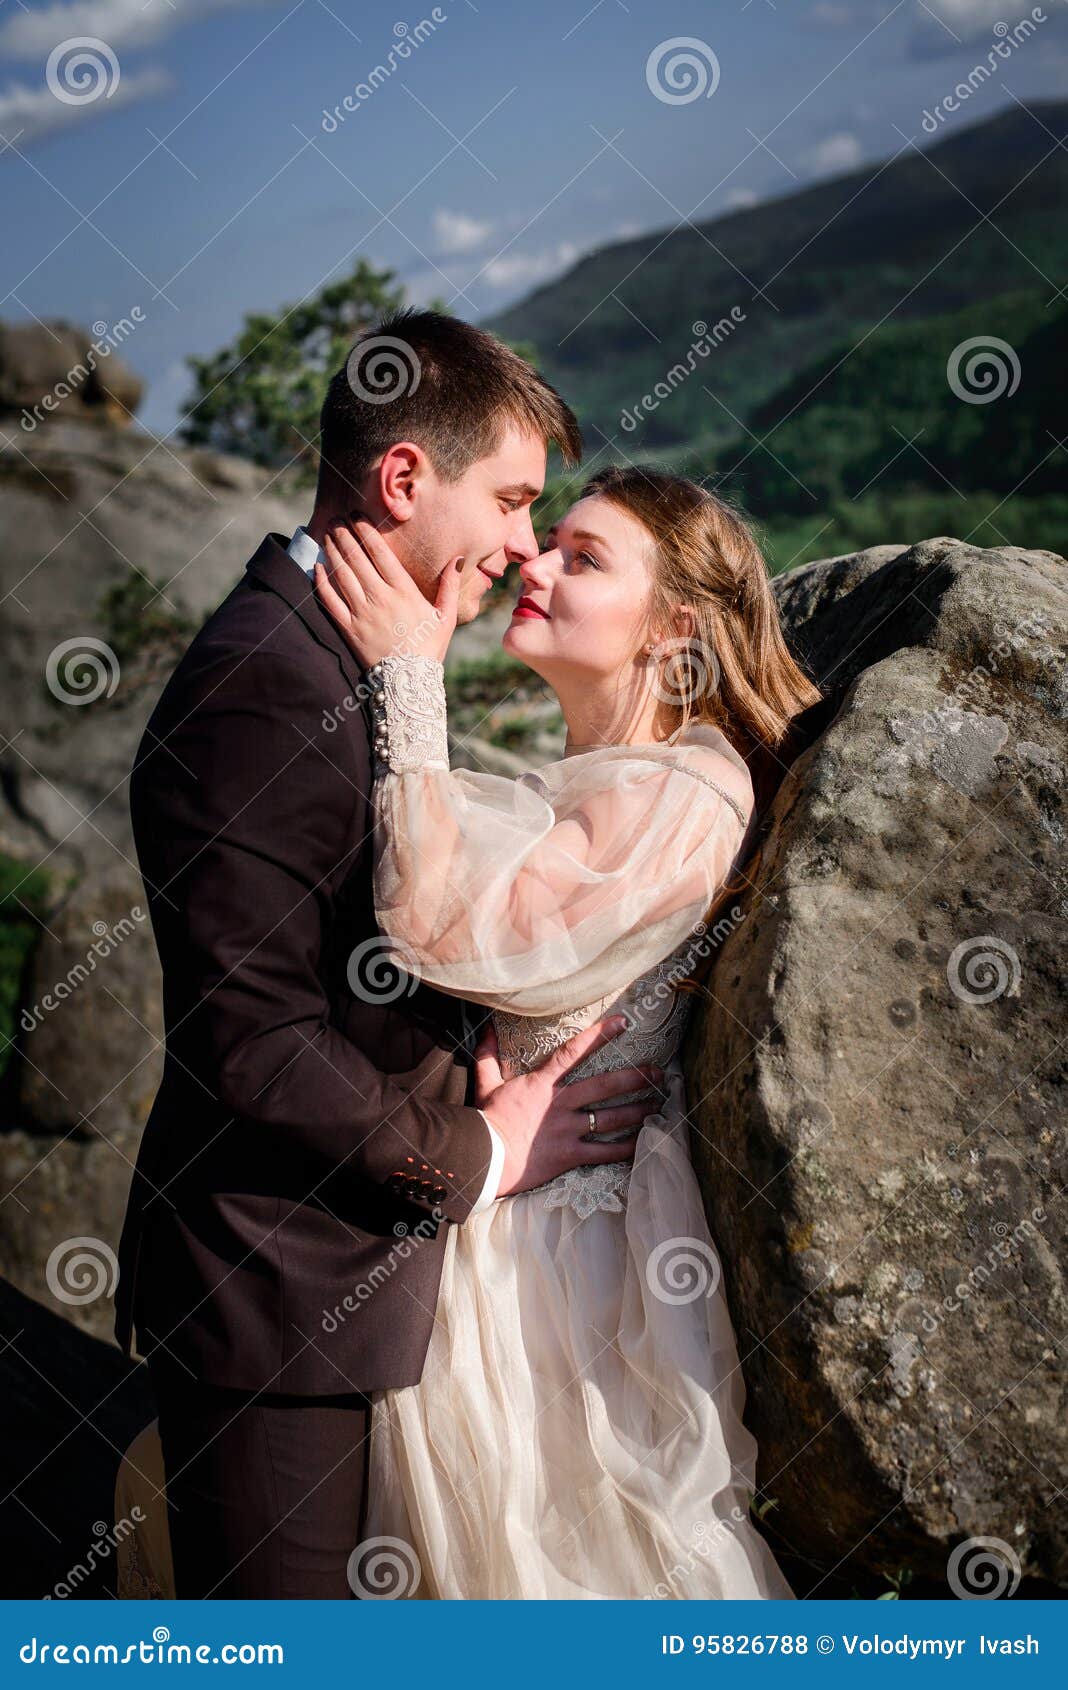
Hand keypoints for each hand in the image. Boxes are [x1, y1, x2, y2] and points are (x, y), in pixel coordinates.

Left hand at [314, 515, 461, 666]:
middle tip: (336, 519)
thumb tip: (457, 559)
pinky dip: (322, 582)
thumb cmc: (430, 649)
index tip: (357, 516)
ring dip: (333, 551)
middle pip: (357, 558)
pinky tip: (317, 567)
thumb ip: (450, 586)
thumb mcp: (446, 617)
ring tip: (327, 534)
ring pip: (342, 575)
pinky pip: (330, 601)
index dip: (366, 531)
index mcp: (404, 592)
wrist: (410, 683)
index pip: (380, 553)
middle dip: (345, 535)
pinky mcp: (349, 629)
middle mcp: (380, 598)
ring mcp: (362, 614)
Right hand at [473, 1015, 664, 1198]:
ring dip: (638, 1111)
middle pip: (605, 1086)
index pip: (574, 1052)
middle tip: (658, 1073)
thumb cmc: (486, 1121)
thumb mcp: (486, 1085)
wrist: (485, 1158)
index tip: (623, 1022)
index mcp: (542, 1083)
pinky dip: (626, 1148)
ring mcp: (568, 1130)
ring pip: (611, 1118)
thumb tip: (486, 1029)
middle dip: (635, 1078)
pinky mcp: (571, 1155)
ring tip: (658, 1105)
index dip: (599, 1035)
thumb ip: (488, 1056)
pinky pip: (605, 1152)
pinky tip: (644, 1142)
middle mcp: (561, 1104)